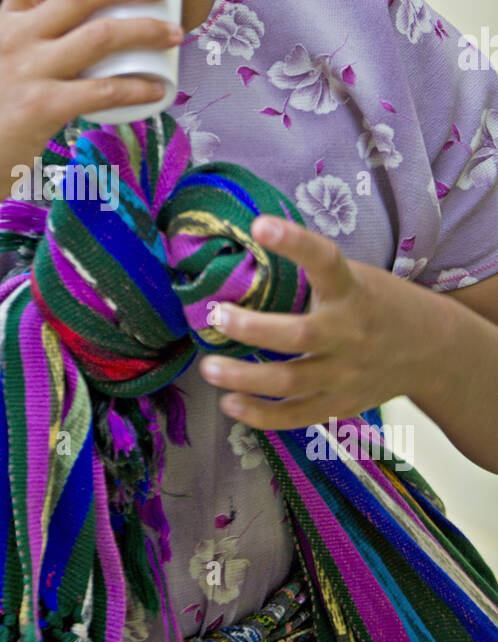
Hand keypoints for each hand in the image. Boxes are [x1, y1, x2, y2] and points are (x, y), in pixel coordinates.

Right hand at [0, 0, 183, 214]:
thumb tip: (74, 45)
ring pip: (101, 35)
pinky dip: (137, 88)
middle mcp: (15, 39)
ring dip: (146, 30)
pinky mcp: (42, 108)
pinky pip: (103, 91)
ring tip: (175, 33)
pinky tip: (158, 88)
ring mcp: (28, 72)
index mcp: (3, 24)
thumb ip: (26, 50)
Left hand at [198, 215, 431, 430]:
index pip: (324, 260)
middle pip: (298, 336)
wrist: (432, 351)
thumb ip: (315, 274)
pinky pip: (296, 416)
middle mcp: (349, 333)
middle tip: (215, 316)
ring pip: (289, 381)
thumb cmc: (378, 305)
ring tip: (209, 367)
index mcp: (352, 291)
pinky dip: (260, 415)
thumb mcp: (356, 277)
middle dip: (251, 328)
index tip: (259, 225)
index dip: (293, 242)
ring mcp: (345, 373)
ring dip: (244, 377)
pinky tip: (230, 403)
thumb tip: (247, 253)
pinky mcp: (339, 403)